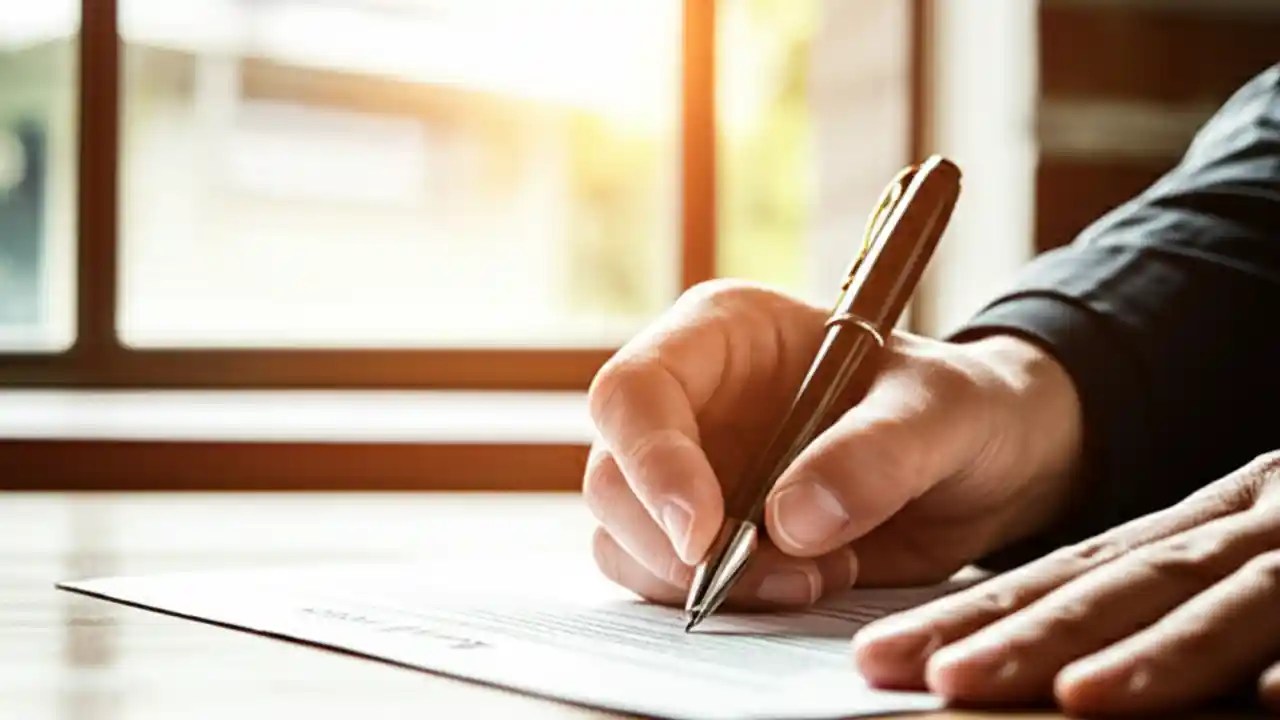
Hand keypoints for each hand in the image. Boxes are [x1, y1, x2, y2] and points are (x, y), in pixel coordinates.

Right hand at [583, 280, 1082, 608]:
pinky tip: (803, 584)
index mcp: (721, 334)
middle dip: (674, 543)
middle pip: (613, 474)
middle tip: (775, 576)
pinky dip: (719, 601)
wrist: (981, 468)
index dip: (652, 463)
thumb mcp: (941, 411)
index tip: (706, 534)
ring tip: (811, 578)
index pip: (635, 391)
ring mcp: (690, 470)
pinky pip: (662, 578)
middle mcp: (689, 401)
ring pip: (623, 537)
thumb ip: (876, 453)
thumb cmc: (957, 407)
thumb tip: (789, 523)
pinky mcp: (704, 533)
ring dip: (698, 582)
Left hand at [854, 451, 1279, 714]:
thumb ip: (1151, 613)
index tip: (886, 658)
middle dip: (1026, 635)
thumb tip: (1051, 683)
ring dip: (1152, 654)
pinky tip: (1274, 699)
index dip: (972, 617)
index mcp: (1184, 531)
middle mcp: (1236, 528)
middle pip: (1118, 584)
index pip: (1061, 577)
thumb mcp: (1223, 572)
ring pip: (1223, 600)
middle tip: (937, 677)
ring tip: (1077, 698)